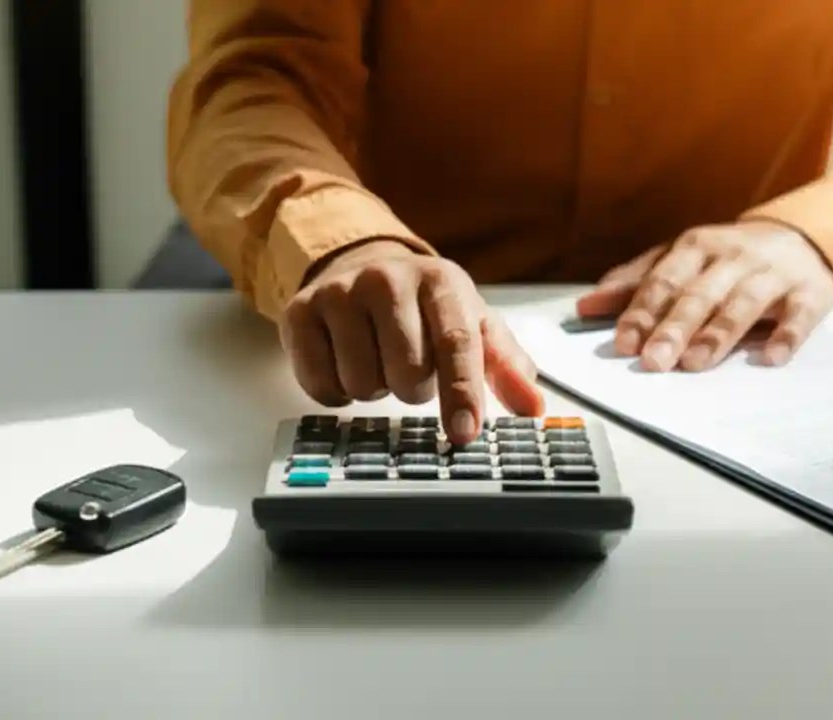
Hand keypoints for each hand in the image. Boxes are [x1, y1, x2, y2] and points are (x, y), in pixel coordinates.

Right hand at [277, 239, 544, 443]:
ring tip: (379, 360)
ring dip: (375, 388)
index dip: (461, 393)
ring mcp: (339, 293)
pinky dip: (337, 391)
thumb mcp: (474, 323)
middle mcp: (387, 279)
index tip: (464, 434)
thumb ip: (506, 366)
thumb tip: (533, 410)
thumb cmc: (427, 306)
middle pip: (407, 372)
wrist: (363, 266)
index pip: (455, 342)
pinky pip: (321, 384)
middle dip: (413, 389)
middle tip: (411, 369)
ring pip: (362, 382)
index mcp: (440, 280)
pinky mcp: (299, 312)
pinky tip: (347, 363)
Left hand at [575, 222, 832, 370]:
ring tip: (696, 363)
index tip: (623, 343)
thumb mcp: (681, 259)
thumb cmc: (728, 258)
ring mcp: (772, 274)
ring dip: (719, 334)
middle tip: (654, 362)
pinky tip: (772, 358)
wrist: (803, 237)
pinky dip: (787, 335)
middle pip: (699, 295)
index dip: (642, 312)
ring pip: (742, 304)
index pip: (664, 280)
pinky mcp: (810, 293)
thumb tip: (585, 306)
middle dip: (674, 328)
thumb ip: (635, 282)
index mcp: (696, 247)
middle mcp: (732, 257)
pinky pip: (799, 314)